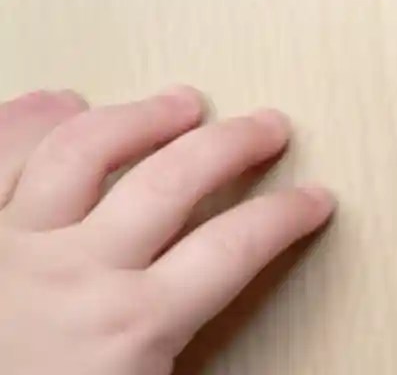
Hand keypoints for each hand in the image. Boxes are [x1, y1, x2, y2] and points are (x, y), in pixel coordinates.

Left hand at [0, 87, 333, 374]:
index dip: (285, 215)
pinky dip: (28, 121)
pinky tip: (60, 104)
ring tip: (179, 103)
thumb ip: (180, 363)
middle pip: (175, 179)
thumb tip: (221, 362)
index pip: (236, 248)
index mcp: (130, 329)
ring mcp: (10, 246)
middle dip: (234, 143)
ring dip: (142, 116)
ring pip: (86, 150)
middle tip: (265, 126)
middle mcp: (75, 274)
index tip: (311, 199)